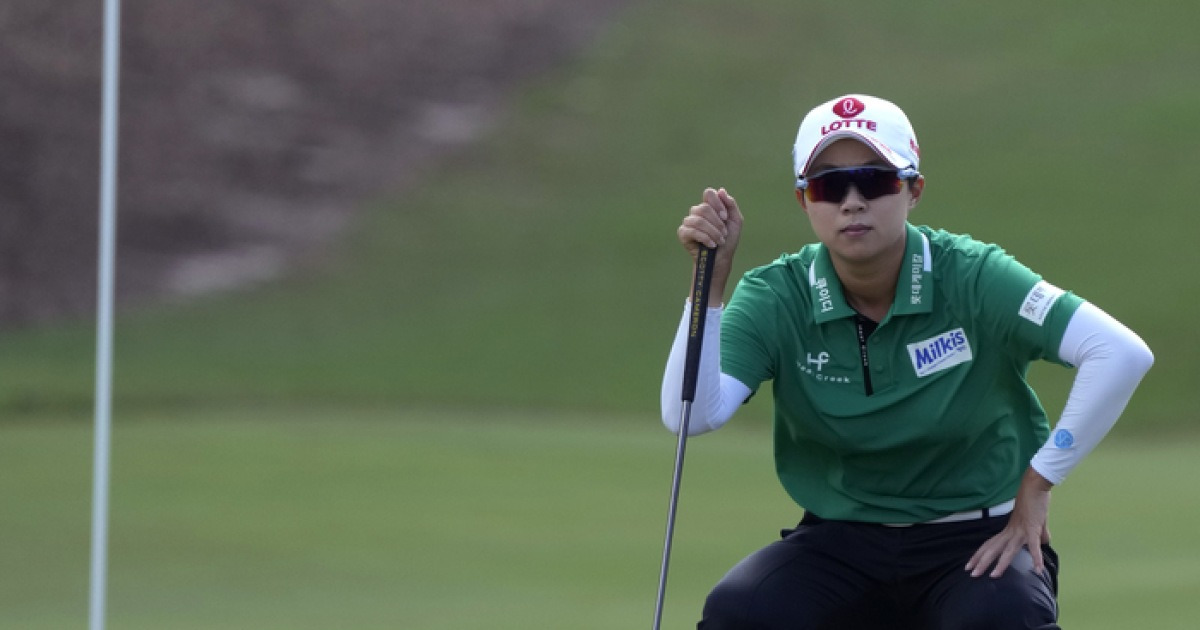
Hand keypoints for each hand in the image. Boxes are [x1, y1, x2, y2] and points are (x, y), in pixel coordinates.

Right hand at [677, 187, 743, 305]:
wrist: (722, 259)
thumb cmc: (728, 240)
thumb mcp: (735, 221)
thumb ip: (730, 204)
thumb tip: (721, 190)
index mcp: (709, 206)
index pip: (709, 193)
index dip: (717, 204)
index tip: (725, 217)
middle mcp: (697, 212)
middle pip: (704, 208)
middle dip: (717, 223)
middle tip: (724, 234)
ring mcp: (688, 222)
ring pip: (698, 220)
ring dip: (713, 232)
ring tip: (719, 241)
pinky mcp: (683, 233)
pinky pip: (691, 231)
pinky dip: (704, 238)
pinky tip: (711, 245)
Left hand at [966, 467, 1053, 577]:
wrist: (1034, 487)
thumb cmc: (1033, 503)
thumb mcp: (1035, 522)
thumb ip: (1039, 534)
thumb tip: (1044, 542)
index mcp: (1008, 531)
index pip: (990, 545)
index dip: (980, 555)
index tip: (970, 565)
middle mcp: (1011, 532)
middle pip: (993, 549)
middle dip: (982, 562)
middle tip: (971, 573)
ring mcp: (1020, 531)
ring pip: (1008, 550)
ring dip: (1001, 564)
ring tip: (994, 576)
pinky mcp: (1032, 528)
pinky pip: (1033, 546)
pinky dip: (1036, 557)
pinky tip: (1038, 569)